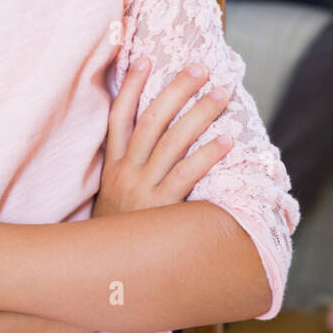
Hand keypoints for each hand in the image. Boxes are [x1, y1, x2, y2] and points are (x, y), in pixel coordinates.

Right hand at [92, 56, 233, 218]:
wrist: (106, 273)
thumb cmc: (121, 231)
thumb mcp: (115, 196)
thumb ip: (131, 167)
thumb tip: (159, 138)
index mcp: (113, 166)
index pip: (118, 117)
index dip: (131, 87)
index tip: (145, 59)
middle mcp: (126, 172)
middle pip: (151, 120)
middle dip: (176, 90)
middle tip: (199, 68)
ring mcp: (143, 190)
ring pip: (172, 142)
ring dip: (198, 114)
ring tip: (220, 94)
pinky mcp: (161, 210)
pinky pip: (185, 176)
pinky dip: (206, 156)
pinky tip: (226, 141)